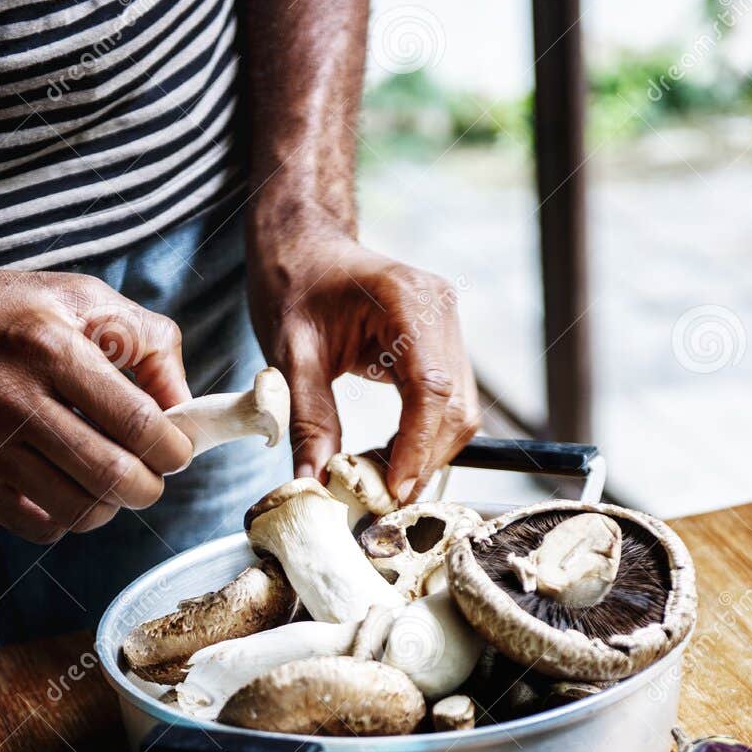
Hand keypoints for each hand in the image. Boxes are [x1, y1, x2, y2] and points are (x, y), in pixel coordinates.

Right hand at [0, 253, 193, 542]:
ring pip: (81, 511)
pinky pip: (39, 527)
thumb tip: (184, 408)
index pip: (141, 426)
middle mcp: (16, 401)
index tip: (177, 447)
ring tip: (107, 479)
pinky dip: (67, 518)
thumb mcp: (75, 297)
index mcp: (51, 347)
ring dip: (110, 505)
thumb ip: (146, 342)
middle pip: (116, 478)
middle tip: (149, 472)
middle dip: (149, 485)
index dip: (175, 449)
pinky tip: (64, 487)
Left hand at [247, 206, 479, 499]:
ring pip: (459, 412)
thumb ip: (308, 419)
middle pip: (454, 406)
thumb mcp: (291, 355)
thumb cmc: (295, 285)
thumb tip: (315, 483)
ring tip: (383, 484)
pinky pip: (448, 404)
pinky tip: (392, 458)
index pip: (431, 387)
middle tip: (383, 501)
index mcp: (407, 299)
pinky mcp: (444, 344)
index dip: (416, 447)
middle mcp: (441, 310)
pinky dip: (424, 439)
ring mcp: (448, 326)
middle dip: (423, 461)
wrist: (305, 249)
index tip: (392, 490)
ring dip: (427, 455)